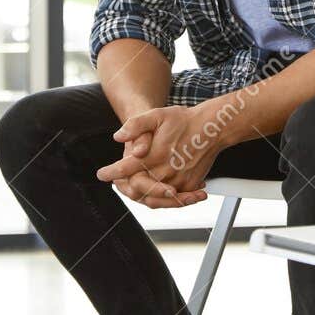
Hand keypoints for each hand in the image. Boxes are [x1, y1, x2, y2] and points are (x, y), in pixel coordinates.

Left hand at [96, 105, 220, 208]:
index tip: (102, 174)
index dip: (111, 172)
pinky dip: (163, 199)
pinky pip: (174, 199)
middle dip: (127, 188)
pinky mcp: (190, 184)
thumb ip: (136, 125)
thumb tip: (118, 137)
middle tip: (119, 184)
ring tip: (136, 190)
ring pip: (155, 199)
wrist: (213, 128)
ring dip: (144, 196)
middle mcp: (165, 170)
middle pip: (139, 189)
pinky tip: (159, 190)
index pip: (125, 169)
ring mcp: (179, 180)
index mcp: (153, 155)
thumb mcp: (157, 115)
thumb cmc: (184, 120)